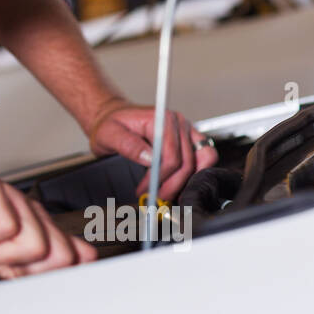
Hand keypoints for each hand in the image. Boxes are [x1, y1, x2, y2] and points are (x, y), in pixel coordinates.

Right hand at [0, 154, 95, 277]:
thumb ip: (25, 266)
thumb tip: (58, 276)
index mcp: (35, 227)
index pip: (73, 257)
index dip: (53, 277)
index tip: (23, 278)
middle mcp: (30, 212)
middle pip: (60, 255)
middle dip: (27, 268)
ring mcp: (14, 199)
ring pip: (35, 244)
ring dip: (2, 251)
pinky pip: (4, 226)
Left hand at [85, 98, 217, 202]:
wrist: (112, 116)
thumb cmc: (111, 124)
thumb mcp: (109, 133)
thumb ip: (128, 145)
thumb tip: (149, 158)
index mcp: (160, 119)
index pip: (170, 155)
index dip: (160, 177)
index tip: (146, 190)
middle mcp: (177, 122)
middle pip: (187, 161)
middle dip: (171, 184)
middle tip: (155, 197)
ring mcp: (186, 129)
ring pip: (202, 160)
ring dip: (187, 181)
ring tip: (168, 193)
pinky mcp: (189, 137)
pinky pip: (205, 156)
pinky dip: (195, 173)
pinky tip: (179, 183)